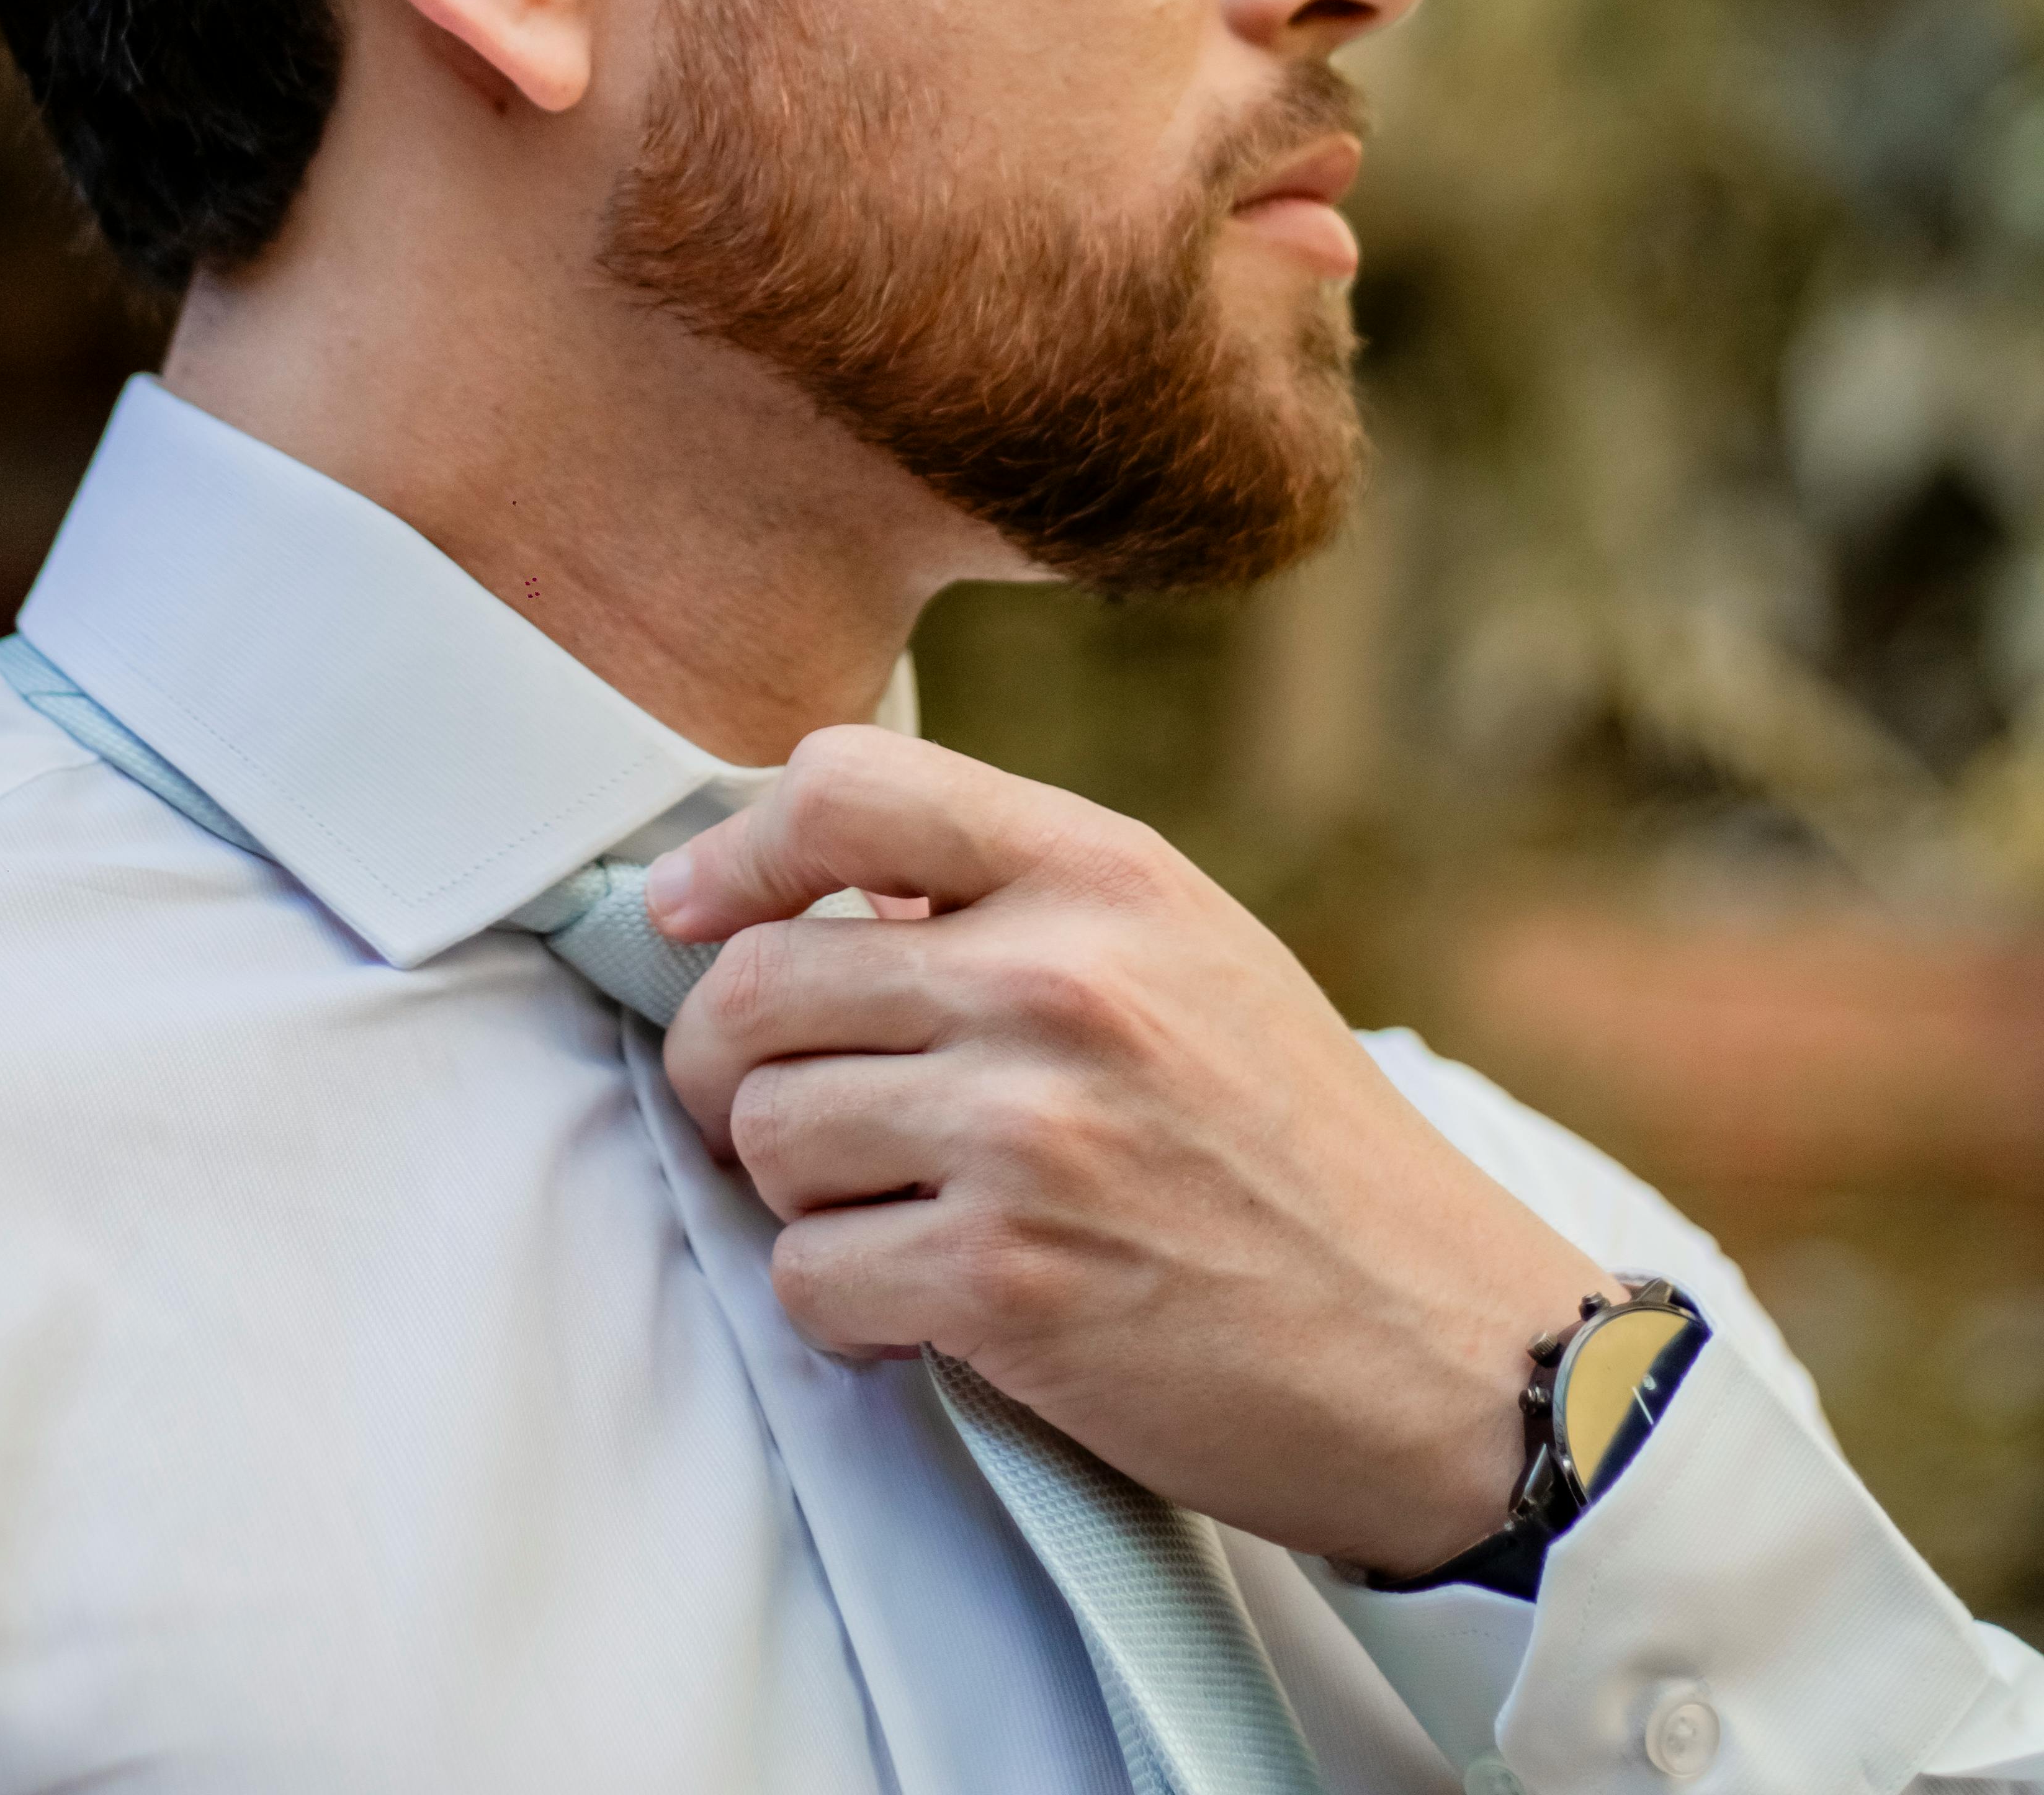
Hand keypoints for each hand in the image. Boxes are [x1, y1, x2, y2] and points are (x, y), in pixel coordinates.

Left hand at [647, 727, 1611, 1573]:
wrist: (1448, 1352)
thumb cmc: (1300, 1153)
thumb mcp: (1191, 955)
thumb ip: (1020, 900)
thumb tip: (822, 895)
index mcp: (1105, 874)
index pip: (839, 787)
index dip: (734, 856)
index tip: (692, 915)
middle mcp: (1060, 979)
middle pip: (756, 980)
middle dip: (726, 1062)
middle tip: (773, 1114)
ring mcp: (1030, 1131)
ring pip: (766, 1130)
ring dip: (796, 1191)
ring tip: (890, 1216)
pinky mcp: (1007, 1281)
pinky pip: (809, 1271)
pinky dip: (841, 1304)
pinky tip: (921, 1309)